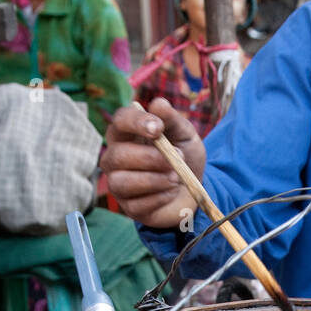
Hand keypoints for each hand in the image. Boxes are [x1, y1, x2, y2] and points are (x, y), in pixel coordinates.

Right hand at [103, 97, 205, 229]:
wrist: (195, 189)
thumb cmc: (184, 157)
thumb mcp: (185, 135)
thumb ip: (172, 120)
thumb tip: (158, 104)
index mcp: (127, 133)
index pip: (119, 121)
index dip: (136, 122)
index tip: (158, 128)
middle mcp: (115, 157)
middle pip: (118, 155)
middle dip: (150, 158)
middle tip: (176, 158)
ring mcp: (118, 183)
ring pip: (121, 182)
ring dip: (154, 180)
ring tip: (176, 177)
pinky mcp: (129, 207)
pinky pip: (137, 204)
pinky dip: (159, 197)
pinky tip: (171, 192)